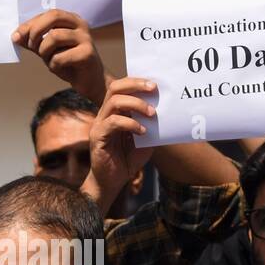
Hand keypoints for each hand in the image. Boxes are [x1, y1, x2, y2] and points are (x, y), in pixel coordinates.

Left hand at [11, 9, 107, 104]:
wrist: (91, 82)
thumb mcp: (48, 50)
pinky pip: (60, 57)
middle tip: (31, 47)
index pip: (48, 14)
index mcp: (72, 20)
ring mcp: (86, 38)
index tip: (16, 36)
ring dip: (44, 51)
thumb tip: (15, 36)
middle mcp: (80, 25)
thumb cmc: (69, 64)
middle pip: (53, 16)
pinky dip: (53, 65)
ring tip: (48, 60)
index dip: (30, 24)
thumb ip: (34, 42)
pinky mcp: (88, 54)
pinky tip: (59, 69)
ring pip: (54, 36)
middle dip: (36, 31)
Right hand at [83, 76, 156, 209]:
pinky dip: (130, 123)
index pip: (122, 88)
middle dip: (135, 85)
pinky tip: (142, 131)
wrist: (112, 182)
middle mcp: (105, 114)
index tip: (155, 84)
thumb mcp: (145, 141)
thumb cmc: (127, 160)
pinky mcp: (98, 136)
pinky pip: (113, 122)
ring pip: (114, 101)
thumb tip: (167, 113)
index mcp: (115, 112)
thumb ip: (151, 127)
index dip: (137, 82)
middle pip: (115, 88)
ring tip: (152, 113)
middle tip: (153, 89)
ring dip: (136, 104)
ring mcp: (100, 124)